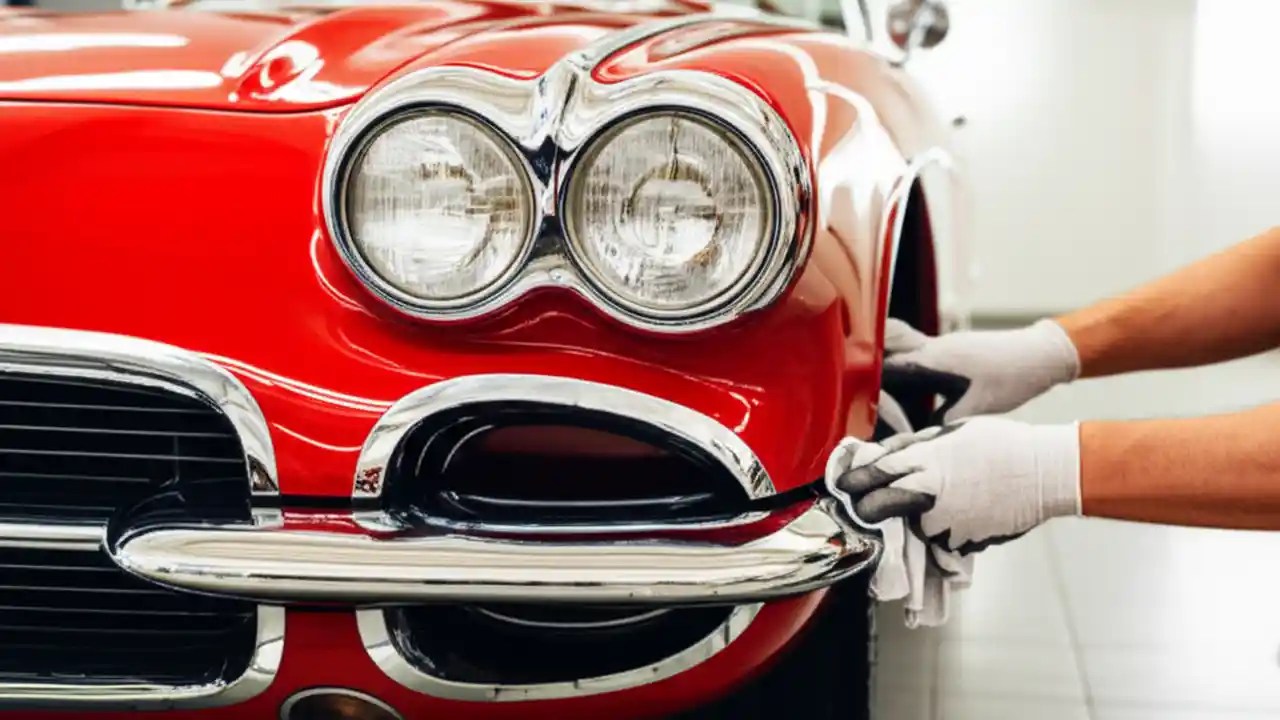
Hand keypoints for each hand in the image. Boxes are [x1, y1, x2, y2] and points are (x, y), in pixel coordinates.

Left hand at [833, 417, 1081, 554]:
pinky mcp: (958, 544)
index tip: (841, 486)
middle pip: (875, 510)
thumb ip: (910, 446)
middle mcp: (924, 497)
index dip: (850, 484)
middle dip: (865, 508)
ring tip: (945, 499)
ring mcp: (940, 525)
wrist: (1045, 473)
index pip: (869, 476)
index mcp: (921, 463)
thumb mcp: (949, 432)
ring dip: (914, 517)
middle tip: (864, 505)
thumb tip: (878, 455)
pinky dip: (944, 528)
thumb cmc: (998, 444)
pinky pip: (939, 537)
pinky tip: (965, 510)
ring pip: (909, 525)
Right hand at [883, 319, 1079, 422]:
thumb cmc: (1013, 377)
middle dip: (867, 377)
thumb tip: (919, 439)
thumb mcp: (977, 408)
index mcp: (931, 358)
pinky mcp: (948, 349)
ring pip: (895, 350)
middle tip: (866, 405)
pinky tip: (913, 392)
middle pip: (881, 352)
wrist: (1041, 353)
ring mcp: (938, 345)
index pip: (885, 374)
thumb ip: (943, 423)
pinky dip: (905, 373)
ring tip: (882, 399)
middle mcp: (929, 347)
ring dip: (886, 371)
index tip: (896, 430)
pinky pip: (913, 356)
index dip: (881, 403)